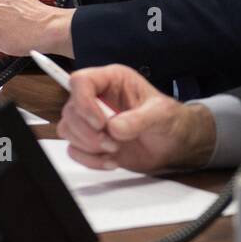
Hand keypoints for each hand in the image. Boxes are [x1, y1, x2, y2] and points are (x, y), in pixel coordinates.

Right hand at [56, 64, 215, 171]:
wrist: (173, 145)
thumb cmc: (170, 120)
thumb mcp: (162, 114)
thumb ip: (140, 119)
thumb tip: (114, 128)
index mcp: (113, 79)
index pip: (81, 81)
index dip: (84, 102)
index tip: (101, 124)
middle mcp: (98, 96)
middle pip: (70, 109)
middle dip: (89, 132)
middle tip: (114, 143)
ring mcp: (91, 119)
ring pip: (68, 129)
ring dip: (89, 146)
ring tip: (116, 150)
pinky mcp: (90, 140)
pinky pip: (74, 150)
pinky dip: (90, 160)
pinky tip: (111, 162)